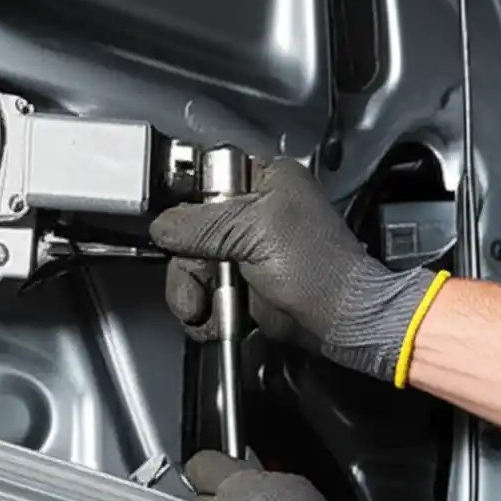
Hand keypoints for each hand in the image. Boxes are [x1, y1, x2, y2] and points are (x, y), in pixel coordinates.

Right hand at [150, 158, 442, 383]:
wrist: (339, 321)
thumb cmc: (317, 268)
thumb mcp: (252, 231)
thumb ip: (199, 224)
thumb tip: (161, 226)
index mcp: (263, 182)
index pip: (205, 179)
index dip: (188, 207)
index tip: (182, 234)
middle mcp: (252, 212)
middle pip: (189, 230)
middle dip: (187, 265)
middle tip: (195, 288)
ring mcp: (245, 250)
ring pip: (191, 265)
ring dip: (191, 293)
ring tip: (204, 311)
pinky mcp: (242, 284)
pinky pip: (203, 291)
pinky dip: (203, 311)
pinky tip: (215, 319)